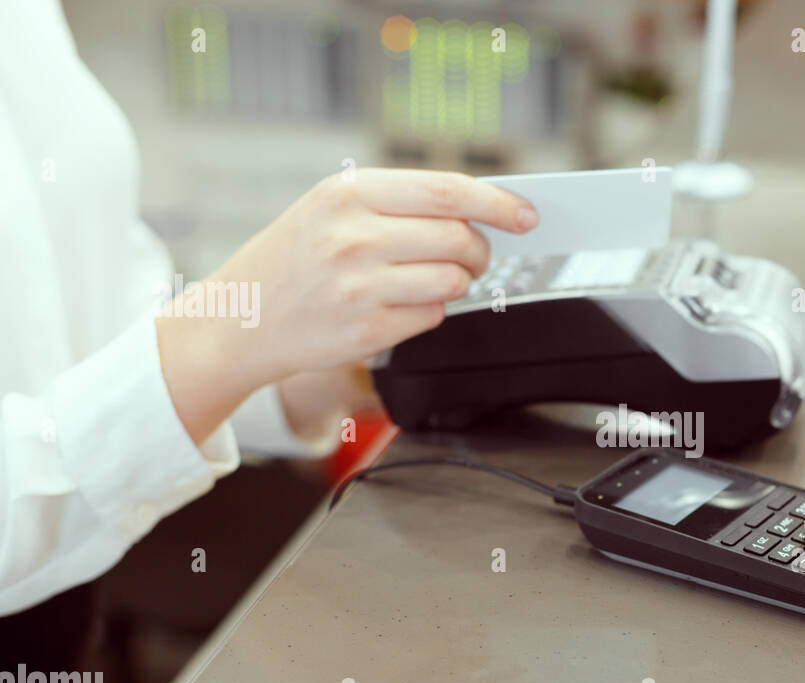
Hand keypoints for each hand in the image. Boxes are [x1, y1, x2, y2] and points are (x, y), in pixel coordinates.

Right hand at [157, 168, 536, 443]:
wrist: (239, 317)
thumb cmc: (295, 258)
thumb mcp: (332, 208)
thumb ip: (400, 201)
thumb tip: (481, 206)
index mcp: (348, 193)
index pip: (447, 190)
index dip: (498, 203)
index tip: (527, 214)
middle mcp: (353, 236)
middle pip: (460, 238)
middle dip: (479, 250)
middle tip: (472, 256)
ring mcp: (359, 286)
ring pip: (453, 280)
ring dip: (456, 282)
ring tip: (425, 279)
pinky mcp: (367, 331)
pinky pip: (433, 315)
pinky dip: (429, 311)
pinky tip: (397, 305)